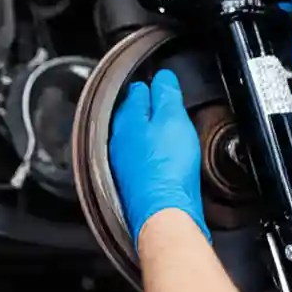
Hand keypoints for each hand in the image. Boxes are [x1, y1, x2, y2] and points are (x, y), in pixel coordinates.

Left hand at [109, 70, 209, 245]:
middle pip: (131, 116)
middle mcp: (119, 142)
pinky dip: (149, 154)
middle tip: (160, 103)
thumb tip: (162, 77)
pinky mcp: (133, 185)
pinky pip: (140, 161)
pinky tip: (160, 158)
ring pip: (134, 139)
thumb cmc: (167, 168)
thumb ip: (166, 96)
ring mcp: (123, 165)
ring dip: (146, 132)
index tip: (160, 83)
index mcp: (126, 121)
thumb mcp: (172, 120)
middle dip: (144, 109)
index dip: (151, 86)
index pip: (136, 92)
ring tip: (161, 128)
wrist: (164, 214)